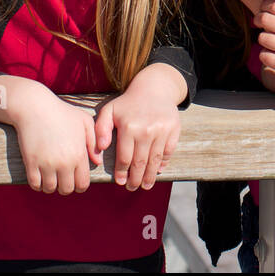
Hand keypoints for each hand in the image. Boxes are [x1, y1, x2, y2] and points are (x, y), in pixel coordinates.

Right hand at [11, 89, 101, 194]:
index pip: (83, 183)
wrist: (35, 107)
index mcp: (79, 154)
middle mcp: (64, 162)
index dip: (80, 185)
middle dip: (66, 187)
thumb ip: (94, 142)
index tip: (75, 179)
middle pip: (67, 189)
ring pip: (50, 189)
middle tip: (62, 178)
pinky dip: (37, 184)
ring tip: (51, 176)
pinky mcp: (31, 163)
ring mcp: (46, 164)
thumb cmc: (62, 112)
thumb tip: (97, 162)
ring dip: (51, 186)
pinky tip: (39, 176)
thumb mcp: (85, 122)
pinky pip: (35, 184)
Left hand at [94, 64, 183, 190]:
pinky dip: (163, 163)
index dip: (122, 173)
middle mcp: (146, 131)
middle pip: (140, 163)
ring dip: (149, 176)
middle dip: (135, 179)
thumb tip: (101, 149)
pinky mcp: (173, 130)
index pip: (124, 158)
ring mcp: (161, 131)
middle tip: (132, 187)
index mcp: (128, 128)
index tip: (120, 182)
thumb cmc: (128, 103)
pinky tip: (158, 171)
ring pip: (154, 161)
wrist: (154, 88)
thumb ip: (101, 129)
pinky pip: (168, 152)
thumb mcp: (109, 111)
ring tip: (145, 186)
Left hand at [253, 0, 274, 83]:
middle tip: (262, 23)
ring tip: (271, 39)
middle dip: (260, 20)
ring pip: (262, 38)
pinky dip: (266, 54)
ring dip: (264, 38)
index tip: (265, 10)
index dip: (266, 6)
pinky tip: (273, 53)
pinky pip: (264, 56)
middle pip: (265, 19)